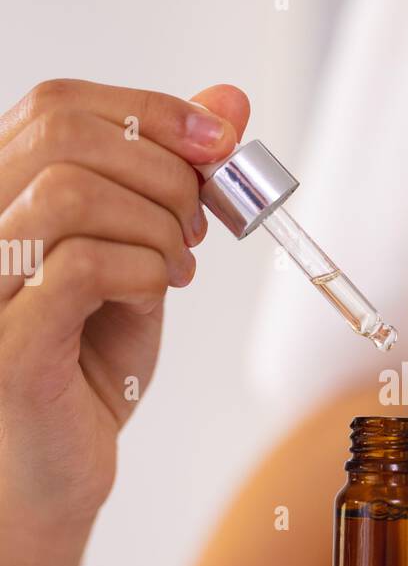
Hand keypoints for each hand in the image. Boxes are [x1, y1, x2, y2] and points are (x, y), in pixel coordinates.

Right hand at [0, 79, 248, 530]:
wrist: (57, 466)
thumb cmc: (88, 359)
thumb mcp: (140, 251)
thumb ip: (171, 177)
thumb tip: (228, 100)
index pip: (58, 103)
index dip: (151, 110)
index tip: (217, 144)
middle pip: (63, 132)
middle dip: (163, 170)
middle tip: (197, 226)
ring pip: (70, 192)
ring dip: (155, 224)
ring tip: (178, 267)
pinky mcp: (6, 345)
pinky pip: (80, 266)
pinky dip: (144, 271)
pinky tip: (159, 295)